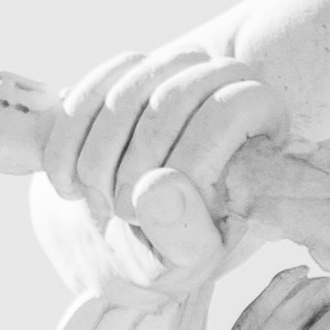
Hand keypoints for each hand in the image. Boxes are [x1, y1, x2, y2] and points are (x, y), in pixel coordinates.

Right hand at [29, 49, 290, 301]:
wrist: (117, 233)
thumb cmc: (168, 246)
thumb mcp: (185, 258)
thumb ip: (183, 231)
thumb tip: (158, 185)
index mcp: (262, 120)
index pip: (233, 107)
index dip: (191, 159)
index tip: (169, 206)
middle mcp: (223, 82)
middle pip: (175, 97)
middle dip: (135, 164)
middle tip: (119, 213)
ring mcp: (170, 71)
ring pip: (127, 90)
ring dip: (98, 157)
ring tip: (96, 201)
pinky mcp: (118, 77)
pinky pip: (88, 89)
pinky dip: (66, 142)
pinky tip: (67, 184)